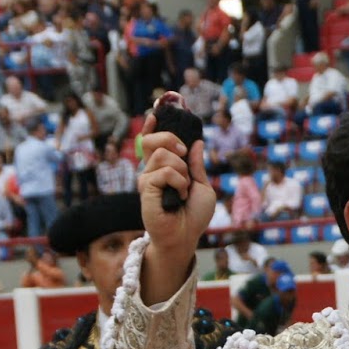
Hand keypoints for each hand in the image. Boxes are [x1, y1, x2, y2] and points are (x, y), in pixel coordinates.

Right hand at [137, 113, 214, 301]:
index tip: (157, 111)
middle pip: (152, 138)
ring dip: (181, 170)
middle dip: (171, 139)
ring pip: (163, 154)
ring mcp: (147, 179)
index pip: (154, 140)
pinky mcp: (146, 189)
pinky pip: (165, 171)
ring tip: (184, 189)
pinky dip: (179, 182)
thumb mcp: (202, 186)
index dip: (153, 124)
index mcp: (164, 168)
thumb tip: (196, 142)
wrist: (186, 237)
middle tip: (184, 155)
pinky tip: (179, 197)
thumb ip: (196, 165)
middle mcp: (152, 171)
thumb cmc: (193, 216)